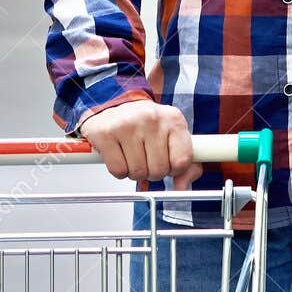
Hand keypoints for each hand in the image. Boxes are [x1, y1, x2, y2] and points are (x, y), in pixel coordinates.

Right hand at [79, 100, 197, 187]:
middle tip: (146, 158)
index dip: (174, 169)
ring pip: (138, 173)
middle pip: (159, 170)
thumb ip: (185, 163)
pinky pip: (118, 171)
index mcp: (173, 119)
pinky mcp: (106, 134)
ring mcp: (127, 125)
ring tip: (132, 155)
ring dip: (135, 171)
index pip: (182, 161)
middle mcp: (151, 118)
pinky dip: (119, 170)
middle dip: (152, 171)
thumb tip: (182, 186)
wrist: (116, 104)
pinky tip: (120, 155)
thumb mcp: (171, 136)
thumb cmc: (146, 124)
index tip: (168, 162)